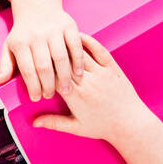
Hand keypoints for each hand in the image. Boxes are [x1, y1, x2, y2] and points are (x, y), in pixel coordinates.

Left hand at [0, 3, 83, 100]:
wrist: (37, 6)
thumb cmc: (23, 32)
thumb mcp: (9, 46)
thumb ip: (5, 64)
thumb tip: (0, 81)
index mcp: (20, 43)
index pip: (27, 70)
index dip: (32, 87)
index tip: (36, 98)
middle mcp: (37, 35)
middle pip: (44, 66)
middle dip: (48, 85)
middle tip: (50, 95)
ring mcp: (54, 29)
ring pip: (61, 58)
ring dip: (64, 77)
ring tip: (65, 89)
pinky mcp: (69, 25)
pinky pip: (75, 46)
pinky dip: (78, 61)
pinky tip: (78, 74)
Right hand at [28, 35, 151, 141]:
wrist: (129, 123)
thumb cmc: (102, 127)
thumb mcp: (75, 127)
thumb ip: (53, 123)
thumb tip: (34, 122)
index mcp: (76, 96)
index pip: (54, 78)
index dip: (42, 70)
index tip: (33, 64)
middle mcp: (87, 82)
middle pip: (64, 64)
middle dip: (51, 55)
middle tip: (41, 46)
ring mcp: (101, 73)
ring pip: (79, 55)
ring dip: (67, 47)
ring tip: (55, 38)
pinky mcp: (112, 68)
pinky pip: (99, 50)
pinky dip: (88, 42)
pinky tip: (78, 36)